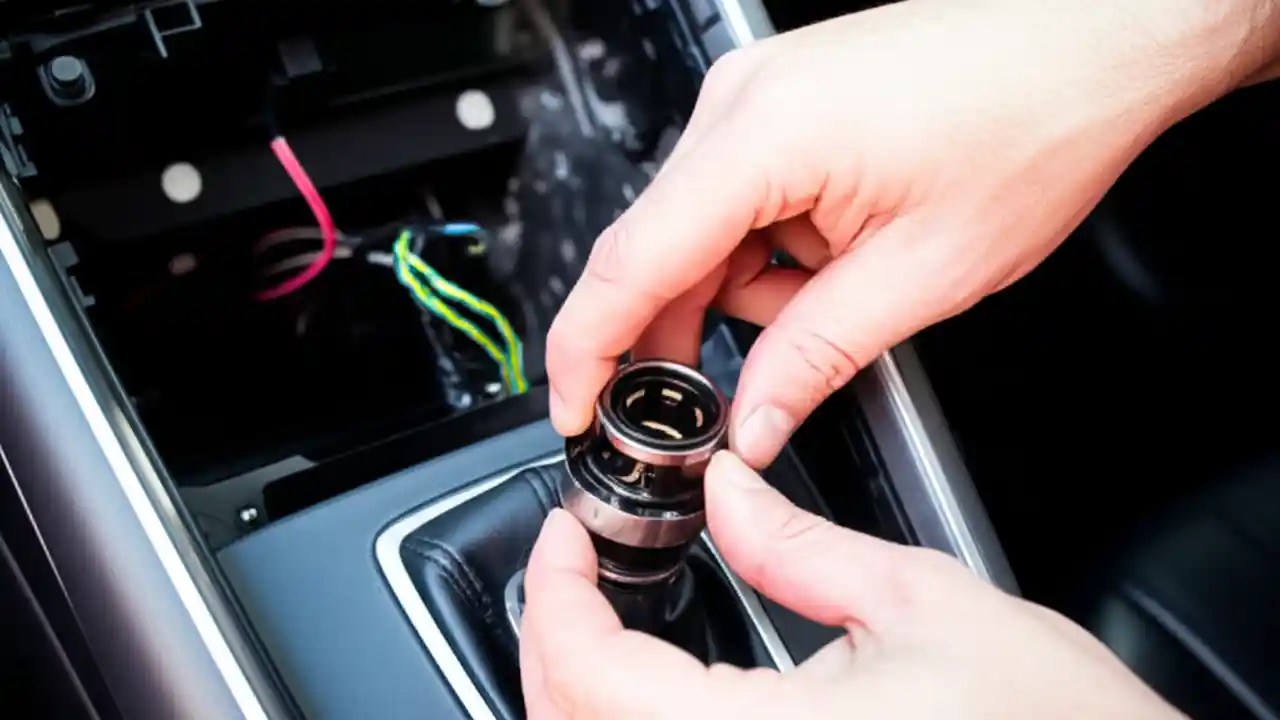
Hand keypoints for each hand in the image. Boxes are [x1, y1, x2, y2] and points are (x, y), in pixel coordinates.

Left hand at [519, 452, 1182, 718]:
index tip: (566, 534)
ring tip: (594, 606)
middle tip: (570, 562)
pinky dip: (619, 712)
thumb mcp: (921, 598)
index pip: (593, 673)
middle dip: (551, 634)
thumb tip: (728, 488)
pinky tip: (638, 672)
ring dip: (577, 678)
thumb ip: (798, 539)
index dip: (555, 592)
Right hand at [545, 0, 1279, 466]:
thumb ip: (813, 357)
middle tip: (739, 392)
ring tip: (849, 287)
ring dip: (756, 287)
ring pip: (707, 231)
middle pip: (663, 249)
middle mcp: (741, 102)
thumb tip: (754, 422)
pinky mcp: (784, 101)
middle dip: (694, 328)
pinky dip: (776, 249)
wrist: (1097, 35)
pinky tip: (841, 255)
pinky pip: (742, 198)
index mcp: (762, 136)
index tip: (572, 406)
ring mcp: (758, 94)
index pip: (631, 259)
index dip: (589, 347)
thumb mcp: (919, 273)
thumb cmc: (1033, 118)